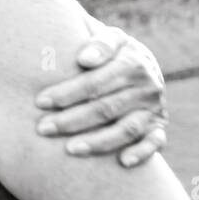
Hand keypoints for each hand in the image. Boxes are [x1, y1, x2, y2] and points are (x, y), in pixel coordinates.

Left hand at [34, 25, 167, 166]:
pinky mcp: (158, 127)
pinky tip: (121, 162)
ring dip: (98, 142)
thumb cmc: (111, 51)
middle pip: (105, 108)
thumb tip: (85, 59)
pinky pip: (154, 144)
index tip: (40, 102)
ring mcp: (154, 109)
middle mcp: (147, 87)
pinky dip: (141, 154)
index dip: (67, 93)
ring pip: (126, 129)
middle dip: (71, 120)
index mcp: (133, 63)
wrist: (138, 61)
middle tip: (43, 128)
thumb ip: (99, 43)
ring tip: (69, 149)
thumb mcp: (110, 37)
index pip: (95, 82)